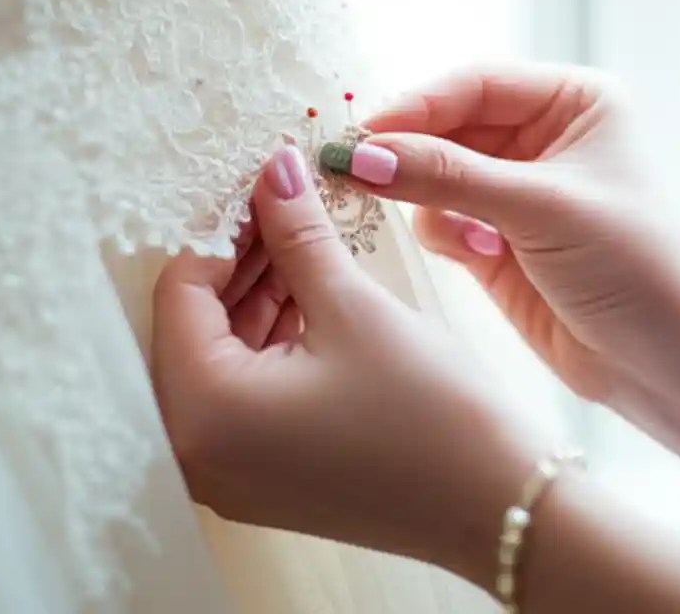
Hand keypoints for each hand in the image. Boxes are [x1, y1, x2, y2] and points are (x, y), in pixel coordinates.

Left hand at [150, 146, 547, 578]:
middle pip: (196, 326)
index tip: (262, 185)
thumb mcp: (354, 308)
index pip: (181, 290)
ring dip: (256, 296)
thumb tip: (273, 171)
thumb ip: (297, 233)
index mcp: (204, 412)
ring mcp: (231, 472)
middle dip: (241, 258)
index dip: (223, 227)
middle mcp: (200, 453)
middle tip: (283, 202)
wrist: (499, 507)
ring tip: (301, 236)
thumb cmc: (432, 420)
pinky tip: (308, 292)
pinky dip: (270, 341)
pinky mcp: (266, 476)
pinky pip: (246, 394)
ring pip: (222, 358)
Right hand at [349, 65, 679, 404]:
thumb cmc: (636, 266)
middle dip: (410, 152)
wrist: (672, 363)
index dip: (417, 105)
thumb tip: (361, 154)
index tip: (363, 134)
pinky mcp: (500, 245)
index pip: (475, 85)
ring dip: (427, 199)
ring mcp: (519, 195)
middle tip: (353, 172)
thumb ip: (446, 177)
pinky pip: (442, 222)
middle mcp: (545, 140)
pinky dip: (441, 233)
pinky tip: (473, 254)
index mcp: (574, 103)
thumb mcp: (540, 207)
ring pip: (437, 177)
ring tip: (441, 227)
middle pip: (449, 128)